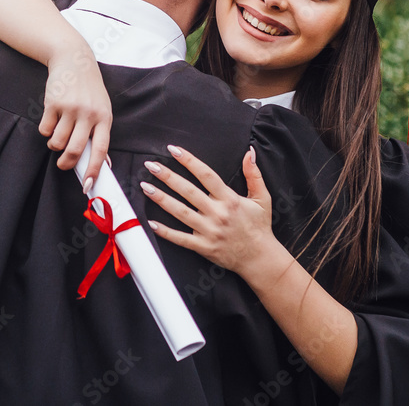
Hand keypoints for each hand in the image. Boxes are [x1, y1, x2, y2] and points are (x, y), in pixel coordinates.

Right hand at [39, 45, 111, 190]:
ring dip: (54, 145)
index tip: (88, 185)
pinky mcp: (53, 103)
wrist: (74, 60)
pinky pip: (45, 130)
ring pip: (57, 143)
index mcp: (104, 118)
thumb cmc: (89, 90)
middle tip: (63, 165)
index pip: (101, 150)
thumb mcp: (102, 109)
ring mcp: (70, 108)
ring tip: (58, 136)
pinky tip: (52, 120)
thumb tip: (102, 164)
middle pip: (74, 150)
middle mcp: (88, 114)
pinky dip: (46, 131)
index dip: (94, 170)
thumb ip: (100, 133)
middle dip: (66, 163)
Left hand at [141, 145, 277, 275]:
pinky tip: (151, 222)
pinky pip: (181, 238)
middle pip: (188, 191)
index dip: (189, 161)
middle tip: (151, 165)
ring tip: (146, 187)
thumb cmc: (260, 227)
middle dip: (168, 176)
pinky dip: (165, 231)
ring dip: (161, 199)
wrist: (260, 258)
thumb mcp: (262, 198)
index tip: (174, 150)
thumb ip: (254, 174)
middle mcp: (217, 213)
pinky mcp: (203, 247)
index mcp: (229, 199)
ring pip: (180, 212)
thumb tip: (249, 152)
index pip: (206, 175)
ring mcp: (209, 231)